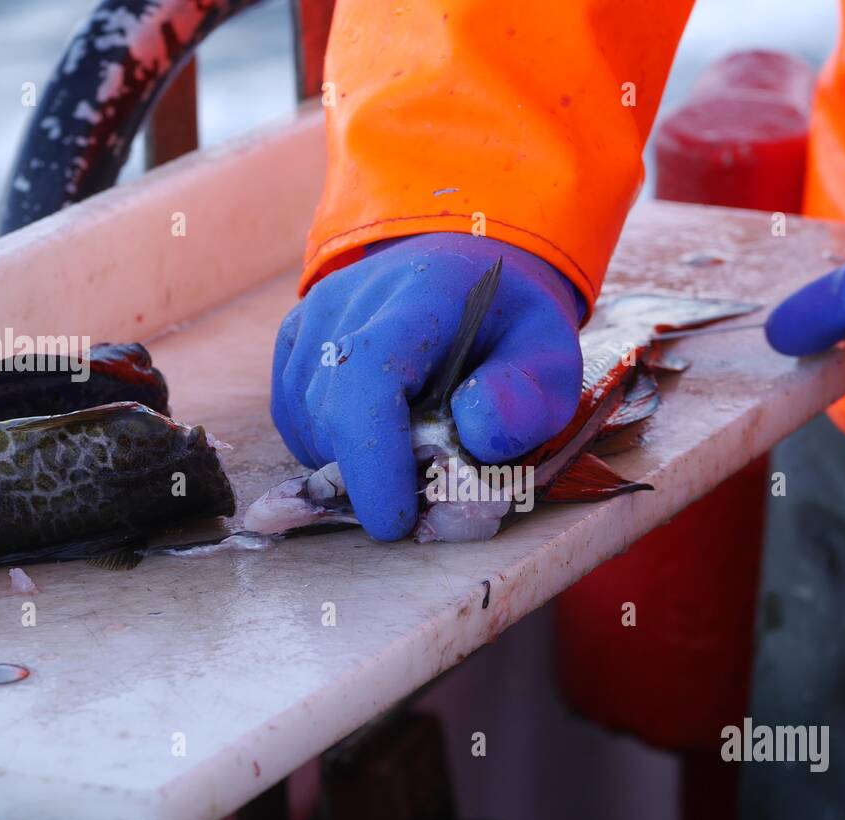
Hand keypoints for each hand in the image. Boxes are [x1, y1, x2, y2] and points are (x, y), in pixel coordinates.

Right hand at [270, 233, 584, 538]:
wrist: (470, 273)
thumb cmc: (511, 328)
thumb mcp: (551, 360)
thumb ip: (525, 400)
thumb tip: (473, 435)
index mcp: (423, 295)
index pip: (370, 375)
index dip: (372, 456)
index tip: (395, 521)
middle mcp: (352, 299)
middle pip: (333, 413)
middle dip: (374, 476)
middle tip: (427, 491)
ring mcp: (312, 318)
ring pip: (308, 426)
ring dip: (353, 466)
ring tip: (408, 454)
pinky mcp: (293, 341)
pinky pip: (295, 421)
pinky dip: (330, 450)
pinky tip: (377, 436)